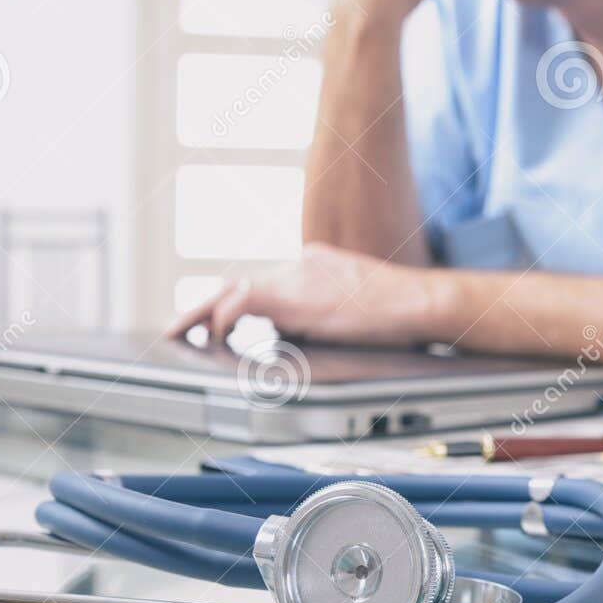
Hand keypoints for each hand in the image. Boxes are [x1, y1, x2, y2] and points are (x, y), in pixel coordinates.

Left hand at [163, 243, 439, 345]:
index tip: (221, 325)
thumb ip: (323, 316)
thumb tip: (298, 338)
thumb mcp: (356, 309)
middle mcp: (301, 264)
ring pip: (232, 287)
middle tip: (180, 326)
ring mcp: (297, 275)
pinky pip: (242, 300)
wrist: (422, 302)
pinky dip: (223, 318)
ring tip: (179, 332)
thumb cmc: (402, 313)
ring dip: (202, 312)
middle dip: (207, 306)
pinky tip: (216, 337)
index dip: (239, 305)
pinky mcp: (296, 293)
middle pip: (240, 281)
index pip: (266, 282)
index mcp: (316, 264)